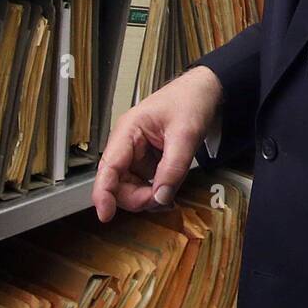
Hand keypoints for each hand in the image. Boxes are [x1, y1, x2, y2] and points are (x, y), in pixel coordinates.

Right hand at [92, 65, 221, 221]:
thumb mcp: (186, 135)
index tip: (105, 215)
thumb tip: (160, 197)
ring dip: (147, 198)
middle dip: (137, 197)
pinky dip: (155, 193)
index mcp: (129, 130)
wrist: (204, 92)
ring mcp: (136, 153)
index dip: (103, 193)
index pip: (108, 166)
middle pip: (118, 183)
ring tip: (169, 194)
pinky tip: (169, 191)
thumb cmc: (190, 101)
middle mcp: (127, 143)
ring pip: (130, 187)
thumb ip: (173, 169)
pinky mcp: (147, 160)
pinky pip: (144, 184)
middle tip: (163, 199)